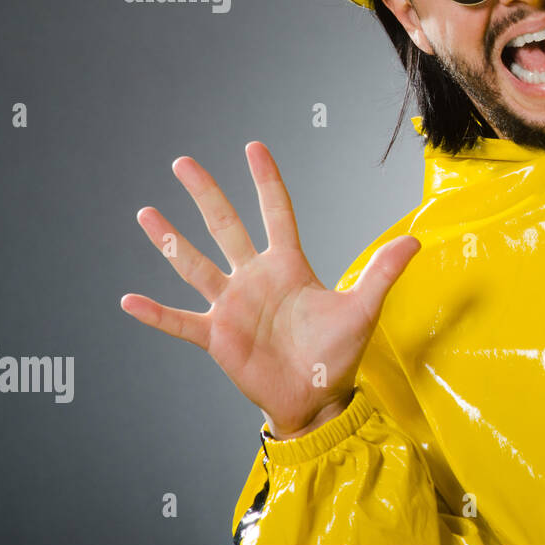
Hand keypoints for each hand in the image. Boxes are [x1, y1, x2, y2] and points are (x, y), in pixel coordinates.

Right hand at [121, 141, 420, 437]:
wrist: (318, 398)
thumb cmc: (339, 353)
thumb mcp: (363, 309)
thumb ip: (382, 272)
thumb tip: (416, 240)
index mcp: (289, 266)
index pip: (276, 213)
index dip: (266, 181)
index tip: (253, 146)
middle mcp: (255, 278)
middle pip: (226, 227)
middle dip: (206, 195)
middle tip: (184, 162)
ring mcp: (233, 306)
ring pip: (195, 266)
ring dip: (170, 241)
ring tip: (146, 213)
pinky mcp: (218, 337)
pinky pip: (181, 322)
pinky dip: (155, 314)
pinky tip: (128, 301)